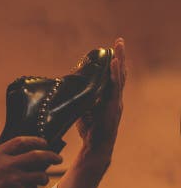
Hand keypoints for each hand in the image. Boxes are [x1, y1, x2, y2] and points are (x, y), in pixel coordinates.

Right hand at [0, 137, 62, 187]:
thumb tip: (27, 156)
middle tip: (58, 158)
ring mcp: (13, 178)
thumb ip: (5, 158)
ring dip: (44, 177)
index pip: (21, 141)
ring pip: (40, 174)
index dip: (35, 140)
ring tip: (43, 178)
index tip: (44, 142)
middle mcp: (7, 163)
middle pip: (37, 155)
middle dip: (51, 156)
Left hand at [76, 38, 125, 156]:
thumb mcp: (83, 110)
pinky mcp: (113, 106)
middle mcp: (114, 97)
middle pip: (119, 73)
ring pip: (119, 77)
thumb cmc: (90, 130)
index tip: (112, 48)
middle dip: (120, 56)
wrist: (96, 147)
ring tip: (118, 47)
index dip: (113, 63)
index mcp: (108, 97)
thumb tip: (67, 86)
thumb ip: (80, 97)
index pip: (112, 76)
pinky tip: (114, 63)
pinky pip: (114, 88)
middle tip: (119, 41)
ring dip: (119, 61)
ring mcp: (115, 101)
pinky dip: (114, 74)